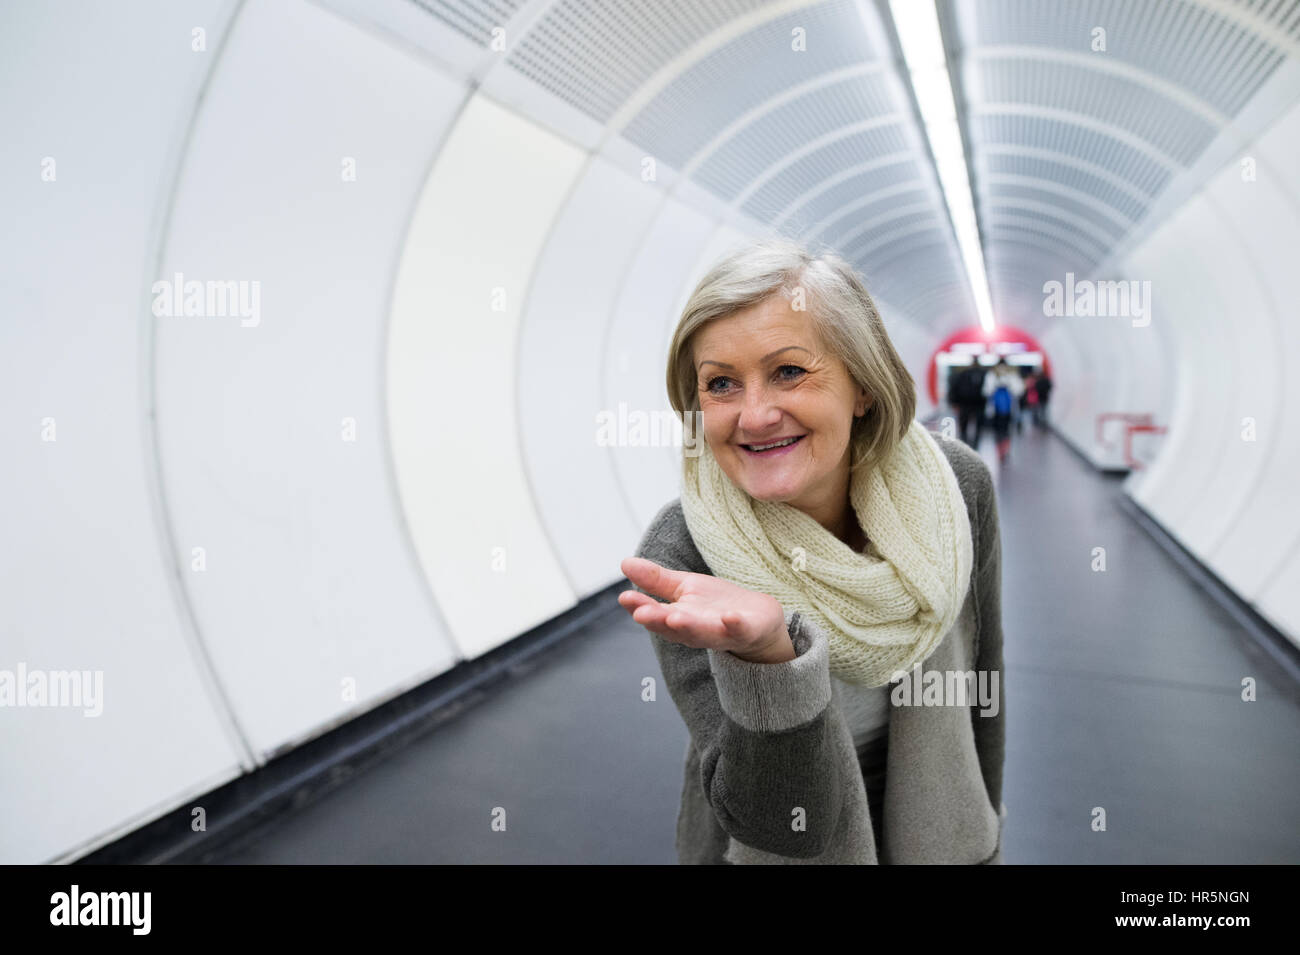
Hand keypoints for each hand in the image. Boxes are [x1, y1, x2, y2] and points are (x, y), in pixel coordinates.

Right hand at [618, 556, 793, 662]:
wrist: (759, 619)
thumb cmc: (716, 606)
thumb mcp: (684, 588)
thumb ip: (656, 580)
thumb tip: (624, 563)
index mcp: (677, 619)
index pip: (654, 615)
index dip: (639, 608)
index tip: (625, 598)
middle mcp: (695, 630)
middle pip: (673, 628)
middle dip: (658, 621)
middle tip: (642, 614)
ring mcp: (720, 632)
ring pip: (702, 633)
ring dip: (688, 627)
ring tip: (674, 617)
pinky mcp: (746, 631)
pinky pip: (739, 630)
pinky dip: (734, 625)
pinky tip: (729, 617)